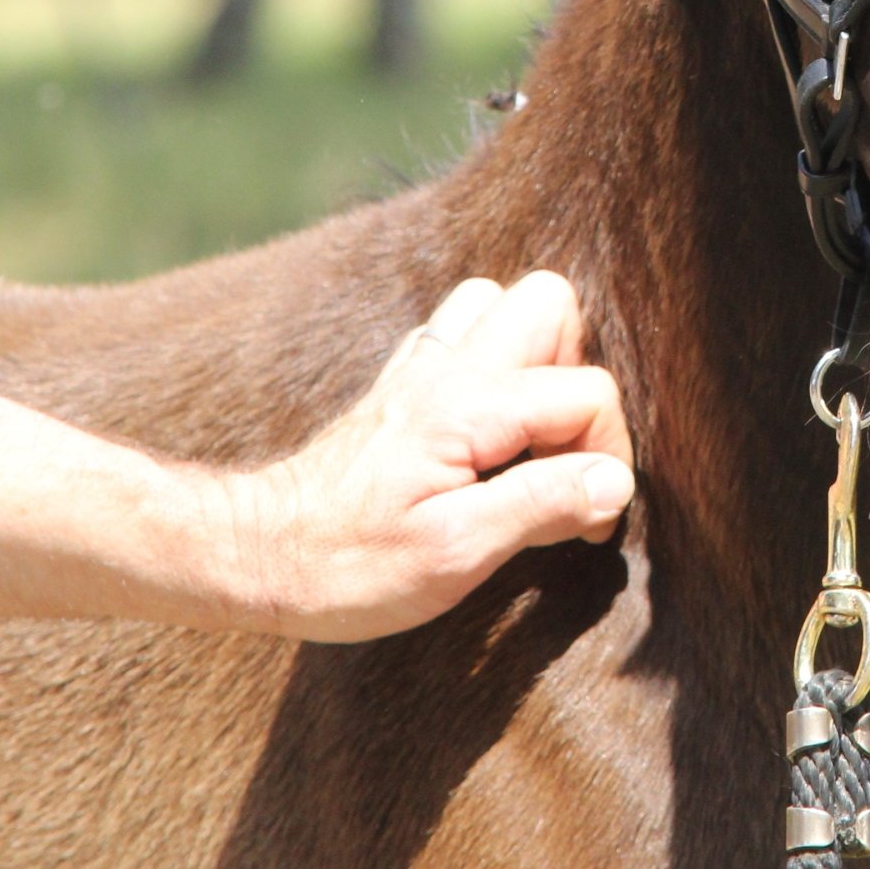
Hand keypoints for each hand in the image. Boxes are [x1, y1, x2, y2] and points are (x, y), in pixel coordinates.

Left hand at [244, 273, 634, 641]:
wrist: (255, 557)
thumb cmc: (347, 567)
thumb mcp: (454, 554)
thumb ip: (541, 503)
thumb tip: (615, 480)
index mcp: (466, 407)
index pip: (588, 392)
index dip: (607, 455)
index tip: (584, 520)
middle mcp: (445, 369)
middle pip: (552, 301)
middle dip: (579, 375)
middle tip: (560, 453)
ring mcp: (419, 369)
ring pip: (503, 303)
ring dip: (537, 362)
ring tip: (528, 440)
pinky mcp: (401, 385)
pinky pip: (461, 334)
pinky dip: (491, 369)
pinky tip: (484, 436)